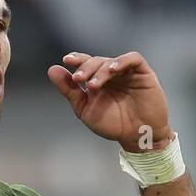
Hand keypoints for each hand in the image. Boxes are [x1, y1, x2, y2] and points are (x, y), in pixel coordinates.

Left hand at [47, 51, 171, 151]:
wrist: (137, 137)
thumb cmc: (113, 125)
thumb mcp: (85, 109)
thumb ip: (69, 90)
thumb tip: (52, 70)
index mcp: (97, 80)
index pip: (85, 63)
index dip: (77, 59)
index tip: (66, 60)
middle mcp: (112, 74)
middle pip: (96, 61)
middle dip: (85, 68)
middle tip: (78, 79)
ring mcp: (127, 73)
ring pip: (111, 61)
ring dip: (100, 70)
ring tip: (93, 85)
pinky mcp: (143, 73)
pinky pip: (133, 59)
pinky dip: (122, 61)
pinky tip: (112, 70)